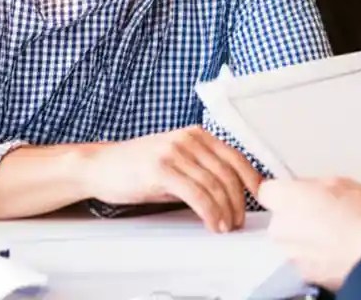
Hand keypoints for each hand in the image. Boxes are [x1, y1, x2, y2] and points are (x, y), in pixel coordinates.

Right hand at [79, 126, 260, 232]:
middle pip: (227, 173)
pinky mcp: (161, 169)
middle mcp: (188, 139)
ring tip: (225, 227)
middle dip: (238, 202)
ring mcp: (174, 152)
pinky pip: (196, 194)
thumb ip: (201, 170)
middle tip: (238, 221)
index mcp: (196, 134)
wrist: (101, 166)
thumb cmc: (137, 167)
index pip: (235, 156)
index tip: (258, 198)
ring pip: (214, 185)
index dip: (251, 179)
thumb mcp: (176, 162)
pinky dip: (209, 212)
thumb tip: (231, 192)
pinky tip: (211, 223)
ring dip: (225, 211)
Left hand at [257, 178, 360, 290]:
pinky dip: (317, 255)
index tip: (295, 191)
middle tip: (325, 211)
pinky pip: (306, 259)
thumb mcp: (340, 183)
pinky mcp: (304, 274)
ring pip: (293, 241)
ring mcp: (291, 254)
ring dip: (308, 237)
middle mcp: (280, 228)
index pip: (267, 191)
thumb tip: (312, 191)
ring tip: (337, 233)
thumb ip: (314, 186)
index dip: (284, 191)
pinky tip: (339, 249)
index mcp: (285, 199)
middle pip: (281, 218)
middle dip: (298, 215)